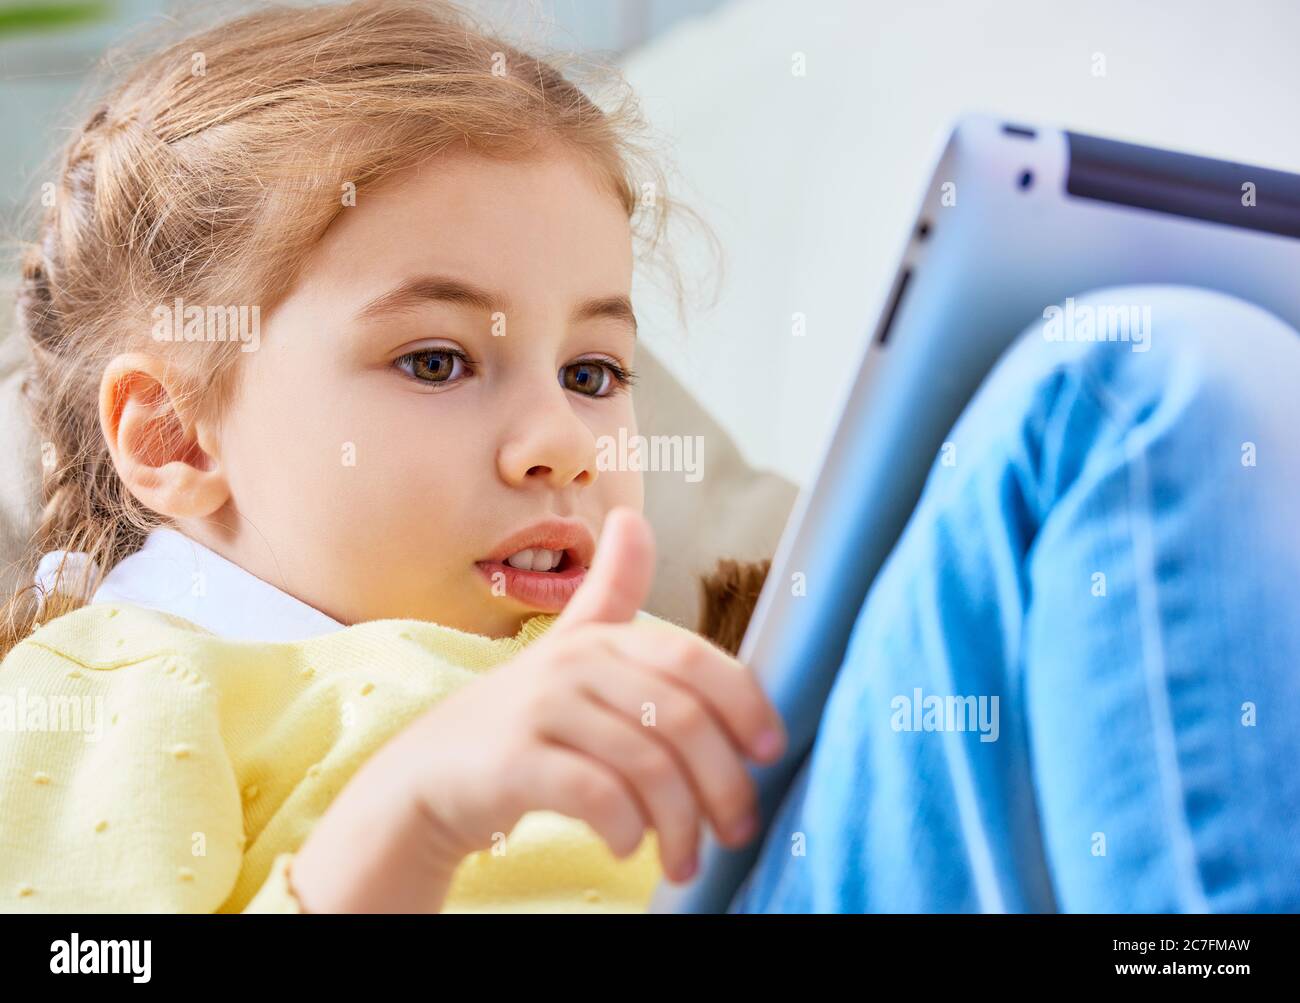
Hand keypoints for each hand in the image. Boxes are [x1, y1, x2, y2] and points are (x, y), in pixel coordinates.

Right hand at [399, 505, 786, 885]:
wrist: (429, 773)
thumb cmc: (521, 719)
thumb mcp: (568, 652)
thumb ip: (610, 596)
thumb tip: (633, 518)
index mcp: (601, 640)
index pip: (690, 659)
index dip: (744, 703)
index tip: (771, 752)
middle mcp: (574, 665)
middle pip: (679, 718)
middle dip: (723, 782)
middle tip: (737, 830)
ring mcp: (540, 711)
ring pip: (646, 766)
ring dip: (680, 823)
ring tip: (686, 858)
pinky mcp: (513, 762)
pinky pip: (597, 797)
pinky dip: (626, 830)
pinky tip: (627, 847)